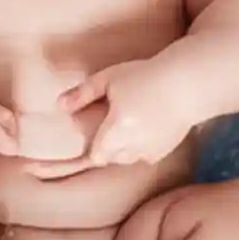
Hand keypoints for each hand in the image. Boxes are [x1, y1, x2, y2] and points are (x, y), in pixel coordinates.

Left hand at [26, 59, 192, 178]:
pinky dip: (135, 142)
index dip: (71, 161)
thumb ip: (83, 94)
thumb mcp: (111, 79)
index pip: (90, 157)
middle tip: (105, 125)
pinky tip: (144, 120)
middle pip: (105, 157)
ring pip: (123, 156)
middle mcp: (133, 147)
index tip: (48, 162)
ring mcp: (149, 152)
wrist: (190, 84)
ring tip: (128, 116)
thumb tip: (59, 106)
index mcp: (117, 130)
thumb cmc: (148, 76)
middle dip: (101, 145)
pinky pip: (140, 153)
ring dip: (118, 144)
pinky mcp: (163, 151)